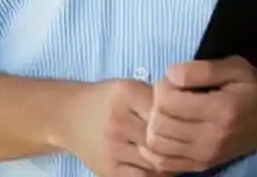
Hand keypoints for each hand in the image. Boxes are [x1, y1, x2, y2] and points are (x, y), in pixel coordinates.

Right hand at [56, 79, 176, 175]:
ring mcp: (112, 147)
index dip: (181, 120)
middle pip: (164, 139)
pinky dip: (156, 175)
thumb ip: (156, 98)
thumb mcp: (127, 88)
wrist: (67, 116)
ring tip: (175, 157)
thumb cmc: (105, 100)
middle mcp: (118, 121)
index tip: (186, 123)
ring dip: (170, 162)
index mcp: (126, 95)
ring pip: (157, 162)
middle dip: (179, 145)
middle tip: (187, 145)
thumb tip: (190, 112)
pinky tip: (158, 167)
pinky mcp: (108, 169)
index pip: (168, 111)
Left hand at [137, 57, 256, 173]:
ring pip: (156, 143)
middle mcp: (211, 138)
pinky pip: (163, 162)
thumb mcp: (235, 67)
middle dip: (156, 104)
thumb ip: (202, 69)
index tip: (174, 81)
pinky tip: (164, 131)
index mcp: (220, 111)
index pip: (167, 102)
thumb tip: (170, 74)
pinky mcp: (201, 166)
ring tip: (167, 112)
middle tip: (169, 95)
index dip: (162, 86)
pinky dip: (155, 147)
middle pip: (158, 123)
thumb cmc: (253, 88)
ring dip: (154, 124)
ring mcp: (205, 156)